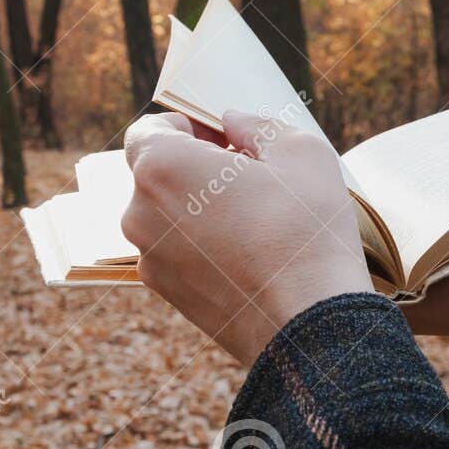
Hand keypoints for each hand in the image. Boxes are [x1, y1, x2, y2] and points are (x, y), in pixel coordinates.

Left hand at [122, 111, 373, 366]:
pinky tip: (251, 253)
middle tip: (250, 176)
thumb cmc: (305, 233)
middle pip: (159, 175)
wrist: (308, 326)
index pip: (149, 130)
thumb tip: (233, 123)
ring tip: (255, 219)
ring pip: (170, 216)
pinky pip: (180, 253)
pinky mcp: (168, 295)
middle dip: (197, 168)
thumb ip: (257, 125)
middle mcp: (140, 213)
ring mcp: (151, 259)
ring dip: (201, 208)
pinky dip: (205, 245)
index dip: (189, 126)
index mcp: (161, 168)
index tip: (227, 139)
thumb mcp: (300, 153)